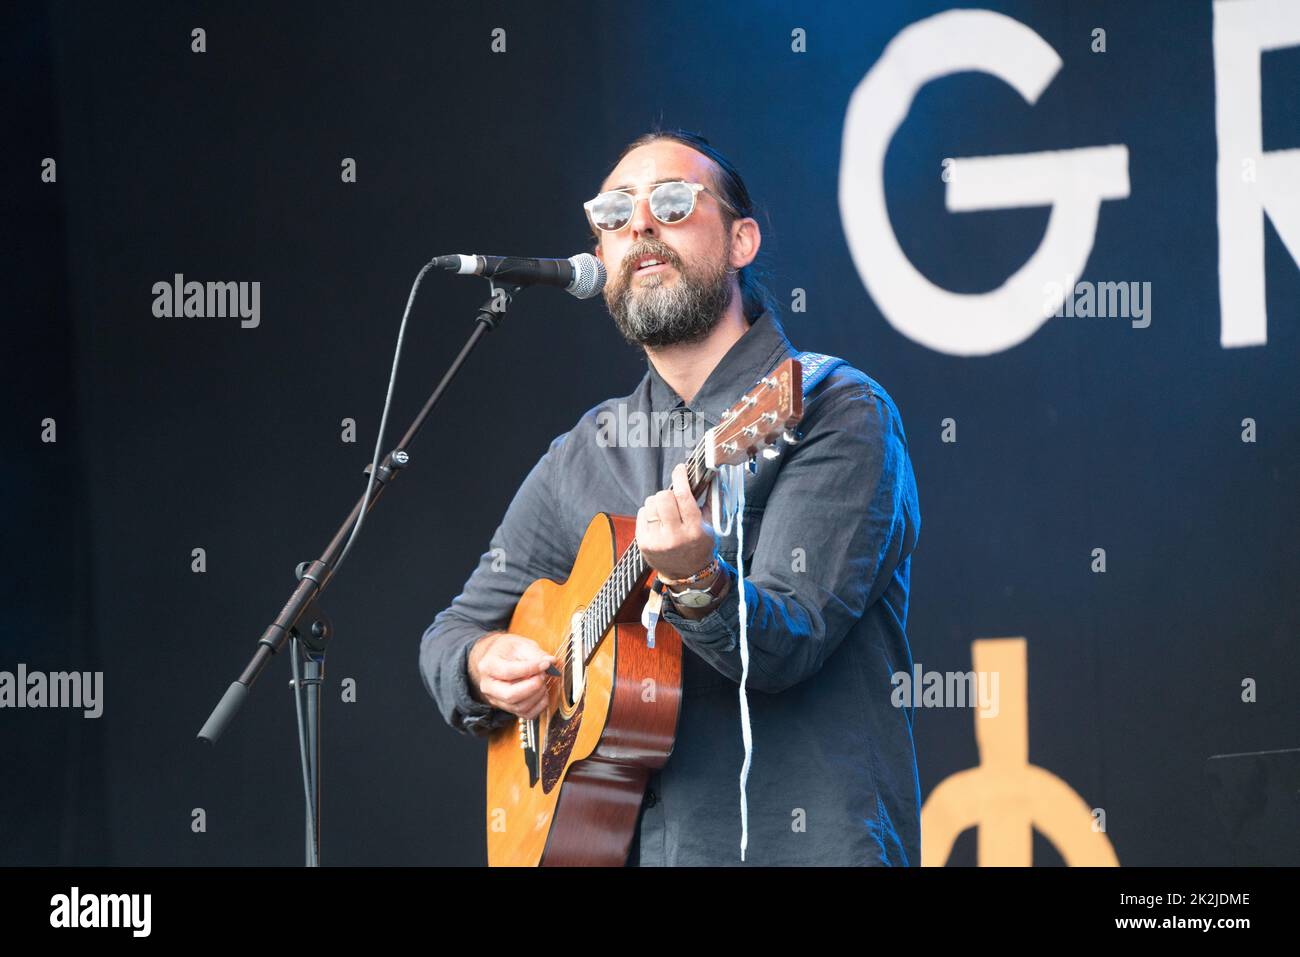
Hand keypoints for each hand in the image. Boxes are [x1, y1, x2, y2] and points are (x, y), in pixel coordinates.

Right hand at [467, 632, 554, 718]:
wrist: (498, 658)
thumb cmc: (508, 650)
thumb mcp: (520, 644)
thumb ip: (536, 653)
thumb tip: (551, 662)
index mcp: (488, 666)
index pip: (508, 672)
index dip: (530, 669)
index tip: (545, 664)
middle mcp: (489, 686)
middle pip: (510, 695)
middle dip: (532, 687)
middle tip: (543, 675)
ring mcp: (497, 700)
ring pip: (519, 707)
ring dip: (537, 695)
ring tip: (543, 681)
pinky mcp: (508, 708)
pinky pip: (525, 714)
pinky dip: (539, 706)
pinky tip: (543, 692)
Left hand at [637, 462, 718, 581]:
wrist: (687, 575)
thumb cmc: (700, 545)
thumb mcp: (711, 525)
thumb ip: (711, 499)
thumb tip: (713, 475)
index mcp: (694, 530)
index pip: (683, 496)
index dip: (680, 477)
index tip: (680, 469)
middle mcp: (675, 536)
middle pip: (663, 496)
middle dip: (668, 493)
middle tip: (674, 500)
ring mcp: (657, 541)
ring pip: (650, 503)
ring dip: (658, 503)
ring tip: (666, 513)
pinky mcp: (644, 543)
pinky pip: (641, 513)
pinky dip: (649, 513)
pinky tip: (657, 522)